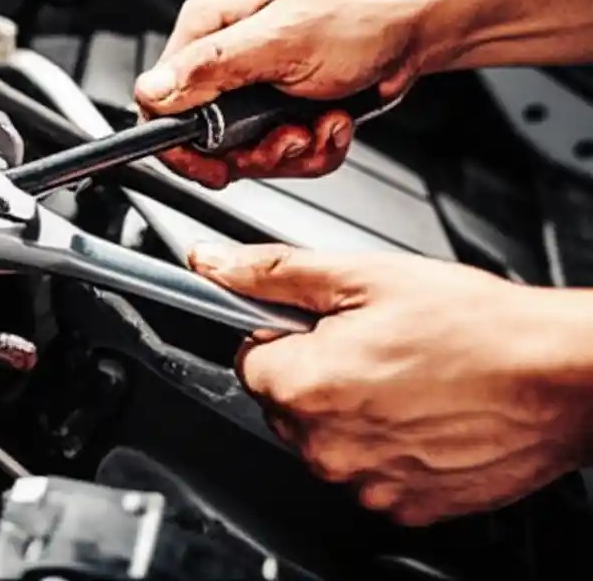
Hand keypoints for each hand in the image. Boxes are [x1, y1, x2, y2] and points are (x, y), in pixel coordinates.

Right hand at [135, 0, 438, 188]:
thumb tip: (152, 91)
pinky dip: (311, 151)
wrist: (415, 28)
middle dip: (254, 152)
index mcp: (206, 31)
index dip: (184, 145)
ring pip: (244, 155)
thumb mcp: (280, 42)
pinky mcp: (277, 111)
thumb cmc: (360, 16)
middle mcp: (221, 60)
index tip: (217, 165)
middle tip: (288, 136)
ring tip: (318, 124)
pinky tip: (329, 123)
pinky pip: (278, 155)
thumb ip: (211, 69)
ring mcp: (249, 89)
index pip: (159, 103)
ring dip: (290, 152)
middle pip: (204, 140)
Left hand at [188, 243, 592, 525]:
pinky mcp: (402, 507)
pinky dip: (387, 447)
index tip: (324, 326)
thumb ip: (273, 272)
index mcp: (301, 385)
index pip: (250, 359)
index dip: (286, 335)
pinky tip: (424, 415)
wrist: (562, 377)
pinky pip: (369, 472)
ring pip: (326, 440)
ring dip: (351, 411)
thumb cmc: (477, 326)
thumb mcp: (362, 276)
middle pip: (285, 403)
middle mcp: (323, 445)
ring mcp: (363, 482)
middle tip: (376, 346)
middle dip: (317, 372)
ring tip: (408, 378)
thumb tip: (211, 262)